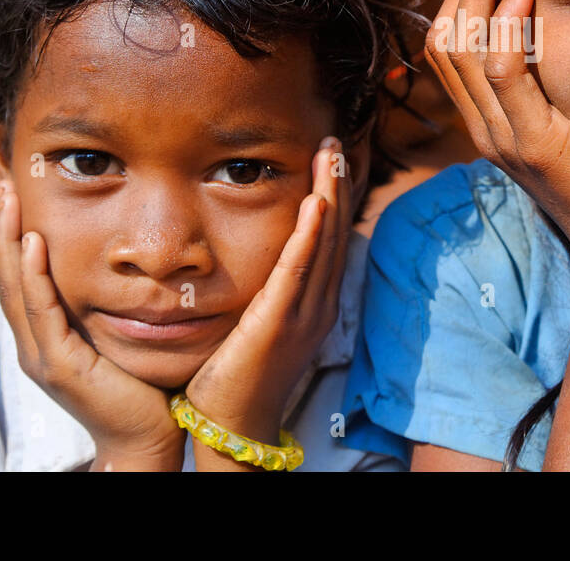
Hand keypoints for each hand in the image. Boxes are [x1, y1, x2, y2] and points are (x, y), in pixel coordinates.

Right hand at [0, 183, 182, 470]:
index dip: (12, 232)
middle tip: (2, 181)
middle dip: (2, 226)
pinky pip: (43, 312)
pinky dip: (35, 276)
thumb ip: (111, 300)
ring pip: (16, 286)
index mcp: (47, 334)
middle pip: (7, 273)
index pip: (20, 273)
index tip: (14, 191)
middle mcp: (35, 342)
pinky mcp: (60, 367)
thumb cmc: (142, 386)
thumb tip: (128, 259)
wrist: (149, 439)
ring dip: (9, 239)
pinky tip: (35, 243)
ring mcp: (42, 355)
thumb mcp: (118, 332)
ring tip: (6, 198)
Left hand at [184, 138, 350, 445]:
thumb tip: (261, 252)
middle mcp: (317, 304)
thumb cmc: (236, 373)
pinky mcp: (280, 324)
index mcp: (314, 302)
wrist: (234, 425)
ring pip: (322, 244)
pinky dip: (309, 236)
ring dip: (328, 196)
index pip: (329, 238)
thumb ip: (266, 287)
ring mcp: (304, 314)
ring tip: (329, 158)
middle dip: (336, 185)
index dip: (333, 196)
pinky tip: (314, 205)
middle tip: (334, 143)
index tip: (330, 159)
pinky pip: (297, 272)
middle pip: (334, 233)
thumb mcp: (258, 320)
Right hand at [425, 0, 569, 277]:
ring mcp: (503, 139)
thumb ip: (558, 91)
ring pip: (463, 51)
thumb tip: (565, 39)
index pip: (449, 50)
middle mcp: (484, 131)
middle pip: (445, 43)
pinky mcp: (533, 144)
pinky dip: (507, 27)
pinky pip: (504, 75)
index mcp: (490, 125)